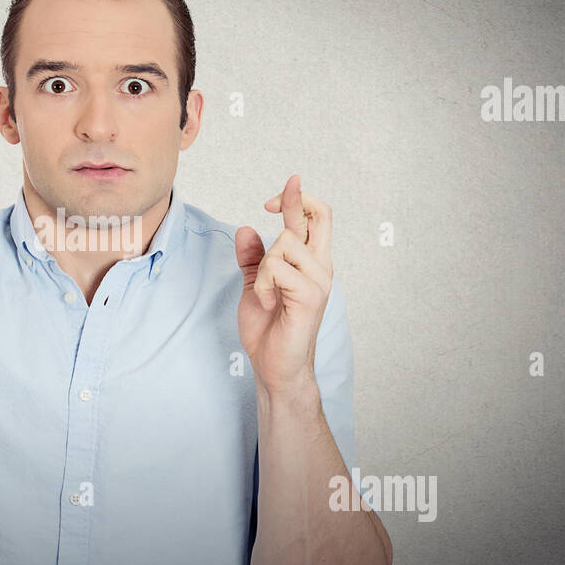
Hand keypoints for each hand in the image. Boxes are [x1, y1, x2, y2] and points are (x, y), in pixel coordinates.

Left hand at [234, 174, 332, 395]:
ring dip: (264, 266)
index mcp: (309, 263)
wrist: (274, 367)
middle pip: (320, 215)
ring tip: (264, 293)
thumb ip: (252, 258)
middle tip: (269, 204)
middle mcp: (320, 268)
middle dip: (293, 201)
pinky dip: (263, 285)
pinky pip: (278, 269)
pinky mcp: (309, 297)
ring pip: (285, 243)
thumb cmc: (268, 329)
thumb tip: (244, 228)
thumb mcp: (255, 285)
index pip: (315, 218)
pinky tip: (268, 303)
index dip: (297, 198)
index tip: (270, 200)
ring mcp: (318, 282)